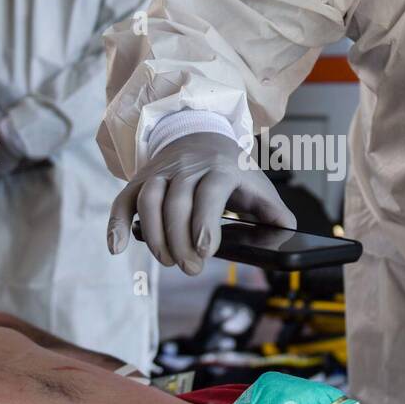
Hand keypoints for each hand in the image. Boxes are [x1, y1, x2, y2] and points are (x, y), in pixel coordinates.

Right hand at [106, 132, 294, 274]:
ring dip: (153, 235)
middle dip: (180, 240)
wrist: (200, 134)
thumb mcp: (258, 185)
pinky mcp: (140, 181)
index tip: (203, 252)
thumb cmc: (232, 170)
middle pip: (176, 202)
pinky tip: (117, 248)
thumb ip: (275, 212)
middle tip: (190, 268)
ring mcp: (160, 173)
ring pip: (148, 199)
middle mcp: (187, 168)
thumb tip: (288, 234)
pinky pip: (123, 200)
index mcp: (220, 169)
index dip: (203, 222)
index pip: (209, 193)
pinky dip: (116, 224)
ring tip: (167, 260)